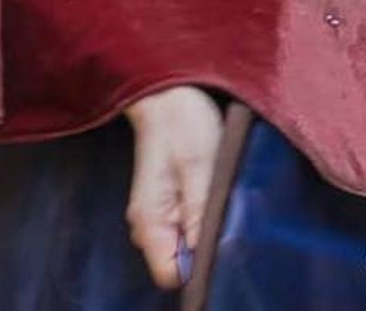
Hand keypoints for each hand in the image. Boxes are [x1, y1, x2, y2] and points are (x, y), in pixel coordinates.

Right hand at [125, 86, 223, 289]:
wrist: (167, 91)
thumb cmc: (183, 124)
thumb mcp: (202, 167)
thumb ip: (201, 214)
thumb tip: (206, 257)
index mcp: (150, 221)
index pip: (172, 274)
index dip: (199, 265)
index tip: (217, 236)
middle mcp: (147, 226)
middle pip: (179, 263)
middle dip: (204, 244)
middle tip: (218, 204)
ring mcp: (155, 216)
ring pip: (184, 245)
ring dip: (203, 226)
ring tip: (213, 190)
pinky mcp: (165, 205)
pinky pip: (185, 228)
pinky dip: (200, 215)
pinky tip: (207, 188)